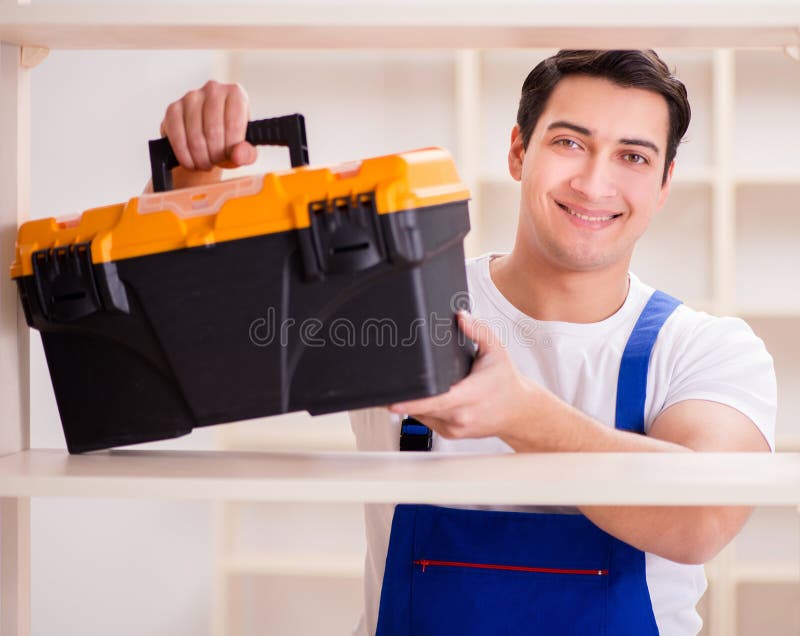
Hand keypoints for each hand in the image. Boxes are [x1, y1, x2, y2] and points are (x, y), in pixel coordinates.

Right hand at [156, 80, 256, 188]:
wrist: (207, 141)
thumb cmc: (230, 142)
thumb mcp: (245, 150)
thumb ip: (247, 154)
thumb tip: (238, 155)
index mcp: (236, 94)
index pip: (234, 124)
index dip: (231, 148)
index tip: (229, 157)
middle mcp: (213, 89)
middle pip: (213, 130)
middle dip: (215, 155)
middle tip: (216, 162)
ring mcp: (191, 97)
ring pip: (195, 136)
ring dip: (200, 158)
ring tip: (205, 164)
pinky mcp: (173, 108)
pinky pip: (177, 137)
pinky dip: (185, 156)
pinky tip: (191, 162)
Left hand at [389, 311, 540, 442]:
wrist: (518, 411)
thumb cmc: (505, 382)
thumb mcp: (496, 350)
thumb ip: (478, 330)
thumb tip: (461, 316)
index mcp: (472, 395)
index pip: (438, 400)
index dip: (413, 401)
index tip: (394, 401)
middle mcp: (462, 415)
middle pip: (423, 409)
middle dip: (407, 397)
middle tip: (396, 383)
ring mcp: (455, 428)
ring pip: (422, 416)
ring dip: (414, 402)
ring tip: (419, 387)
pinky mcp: (451, 434)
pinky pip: (427, 421)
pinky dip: (422, 409)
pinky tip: (429, 398)